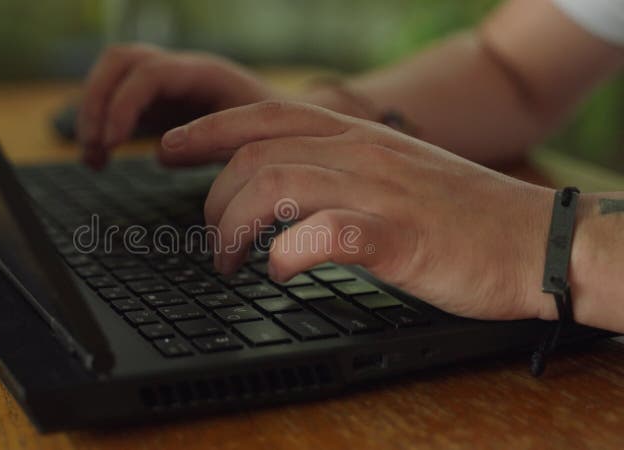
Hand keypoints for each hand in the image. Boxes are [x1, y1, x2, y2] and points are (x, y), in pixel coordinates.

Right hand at [77, 43, 274, 168]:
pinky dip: (100, 126)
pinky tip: (100, 160)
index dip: (124, 104)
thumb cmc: (275, 133)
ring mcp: (165, 84)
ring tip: (94, 159)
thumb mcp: (251, 140)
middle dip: (96, 101)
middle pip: (120, 60)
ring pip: (111, 76)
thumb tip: (160, 154)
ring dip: (92, 113)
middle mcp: (179, 71)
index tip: (113, 144)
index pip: (150, 73)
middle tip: (96, 147)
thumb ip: (212, 145)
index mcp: (203, 74)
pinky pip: (115, 101)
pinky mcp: (156, 103)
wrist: (290, 125)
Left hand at [161, 101, 557, 320]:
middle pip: (255, 156)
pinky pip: (323, 235)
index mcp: (357, 135)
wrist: (535, 240)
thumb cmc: (459, 213)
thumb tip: (276, 186)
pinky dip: (288, 257)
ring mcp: (378, 192)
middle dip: (213, 200)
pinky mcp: (397, 238)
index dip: (207, 129)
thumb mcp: (391, 170)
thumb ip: (337, 167)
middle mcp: (361, 153)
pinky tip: (282, 273)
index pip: (265, 114)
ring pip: (275, 187)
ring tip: (230, 264)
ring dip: (235, 230)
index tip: (168, 150)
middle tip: (210, 239)